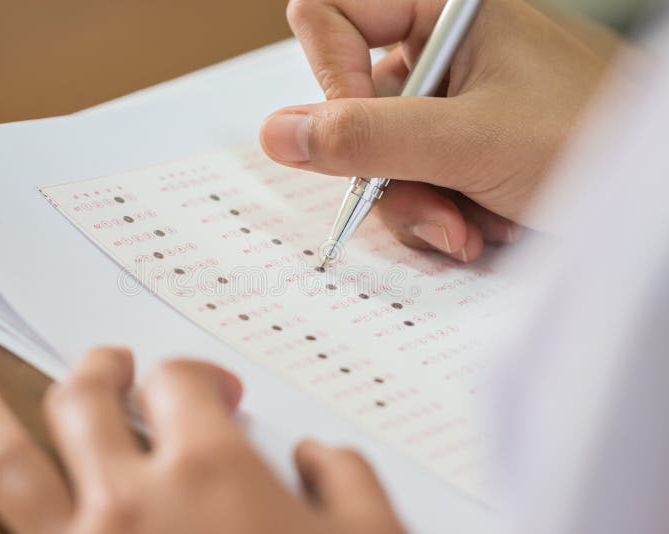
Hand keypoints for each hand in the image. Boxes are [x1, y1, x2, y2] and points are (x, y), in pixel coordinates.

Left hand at [0, 348, 405, 533]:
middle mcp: (132, 500)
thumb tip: (318, 454)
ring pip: (8, 460)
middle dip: (95, 370)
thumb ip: (346, 478)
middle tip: (102, 362)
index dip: (198, 375)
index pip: (179, 383)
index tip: (212, 390)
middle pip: (87, 400)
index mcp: (210, 471)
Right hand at [260, 0, 610, 260]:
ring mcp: (447, 108)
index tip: (356, 130)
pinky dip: (438, 218)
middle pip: (350, 106)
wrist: (651, 198)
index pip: (333, 17)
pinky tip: (481, 228)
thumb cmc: (589, 140)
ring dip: (417, 206)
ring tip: (471, 224)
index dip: (330, 77)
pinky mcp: (456, 154)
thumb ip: (366, 137)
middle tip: (429, 198)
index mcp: (442, 14)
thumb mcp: (468, 140)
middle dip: (385, 169)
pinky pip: (410, 187)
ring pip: (377, 160)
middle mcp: (439, 56)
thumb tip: (279, 133)